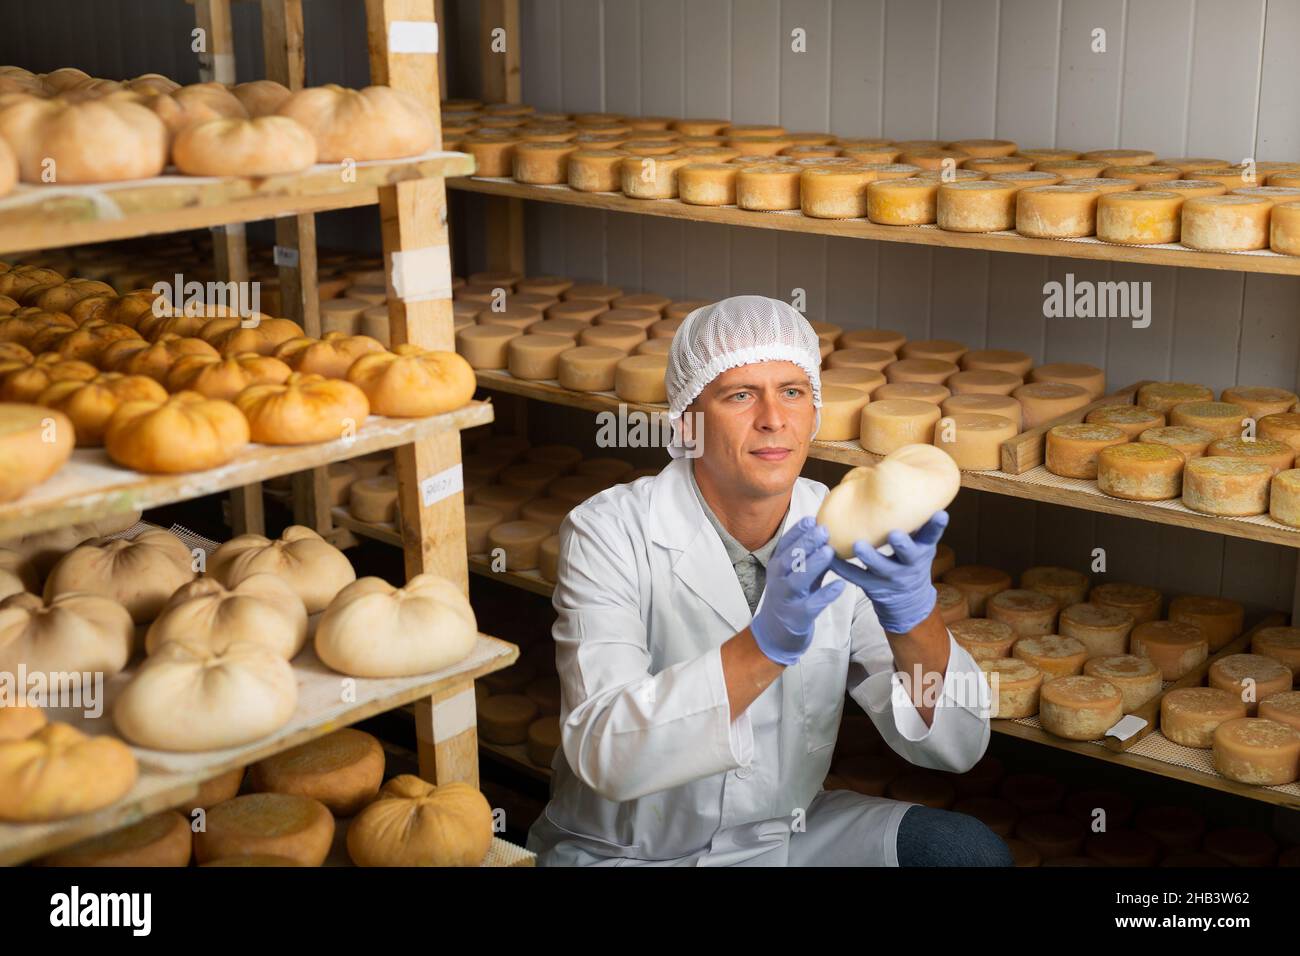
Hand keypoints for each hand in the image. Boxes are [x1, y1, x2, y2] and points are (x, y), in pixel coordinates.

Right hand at [750, 517, 845, 665]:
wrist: (776, 633)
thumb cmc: (792, 596)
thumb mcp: (797, 573)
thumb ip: (810, 556)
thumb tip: (829, 532)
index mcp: (777, 565)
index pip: (785, 544)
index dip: (798, 531)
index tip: (812, 519)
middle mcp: (778, 579)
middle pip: (790, 558)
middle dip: (806, 543)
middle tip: (824, 530)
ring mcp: (786, 598)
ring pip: (797, 579)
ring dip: (813, 564)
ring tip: (829, 552)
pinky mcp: (797, 616)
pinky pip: (812, 604)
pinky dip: (825, 594)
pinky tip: (840, 586)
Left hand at [830, 511, 948, 634]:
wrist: (908, 601)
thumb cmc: (909, 560)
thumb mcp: (920, 545)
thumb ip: (914, 523)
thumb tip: (904, 485)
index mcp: (922, 550)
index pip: (932, 536)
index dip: (936, 526)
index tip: (941, 514)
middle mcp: (910, 565)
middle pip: (908, 555)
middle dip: (902, 544)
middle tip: (894, 534)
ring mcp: (891, 578)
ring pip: (880, 568)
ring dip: (869, 557)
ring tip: (858, 545)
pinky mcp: (873, 588)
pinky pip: (856, 578)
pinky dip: (843, 568)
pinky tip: (831, 556)